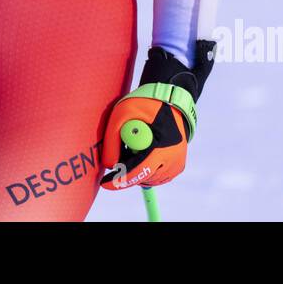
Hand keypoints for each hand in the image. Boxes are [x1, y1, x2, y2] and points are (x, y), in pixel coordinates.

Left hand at [99, 42, 214, 189]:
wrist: (171, 100)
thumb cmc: (145, 104)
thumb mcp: (122, 113)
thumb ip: (113, 140)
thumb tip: (109, 165)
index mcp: (162, 146)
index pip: (138, 171)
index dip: (119, 180)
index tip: (104, 183)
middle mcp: (173, 159)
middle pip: (142, 178)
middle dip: (127, 169)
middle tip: (122, 150)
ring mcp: (177, 165)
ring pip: (148, 179)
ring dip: (138, 168)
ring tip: (137, 145)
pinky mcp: (178, 167)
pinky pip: (156, 177)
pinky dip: (147, 168)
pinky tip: (146, 151)